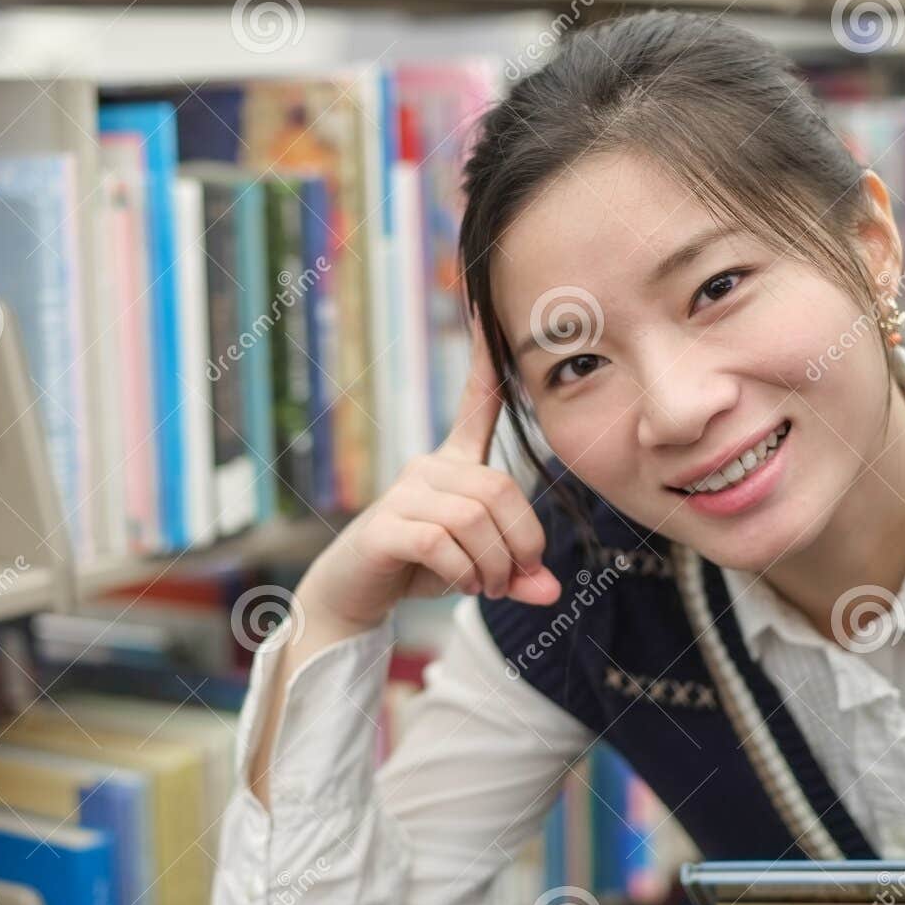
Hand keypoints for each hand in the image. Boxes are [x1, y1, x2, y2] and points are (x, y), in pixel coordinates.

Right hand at [297, 318, 562, 631]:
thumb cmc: (418, 569)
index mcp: (452, 465)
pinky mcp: (384, 526)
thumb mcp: (477, 568)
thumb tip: (551, 592)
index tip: (488, 310)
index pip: (475, 403)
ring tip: (486, 587)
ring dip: (493, 565)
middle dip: (519, 543)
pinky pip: (442, 542)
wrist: (353, 594)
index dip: (485, 360)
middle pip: (499, 489)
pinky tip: (463, 586)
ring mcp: (403, 493)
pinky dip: (465, 572)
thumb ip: (516, 573)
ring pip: (474, 518)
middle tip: (512, 579)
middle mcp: (428, 468)